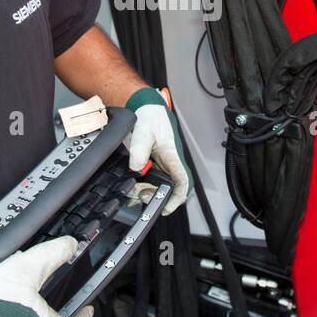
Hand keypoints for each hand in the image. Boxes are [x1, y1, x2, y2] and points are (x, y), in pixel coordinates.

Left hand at [123, 87, 191, 214]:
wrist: (147, 108)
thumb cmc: (152, 117)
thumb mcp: (144, 132)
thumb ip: (140, 150)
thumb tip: (136, 167)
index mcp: (173, 157)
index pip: (182, 182)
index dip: (176, 198)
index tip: (166, 208)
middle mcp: (170, 162)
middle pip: (170, 188)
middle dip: (157, 197)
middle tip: (143, 198)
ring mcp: (163, 163)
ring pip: (160, 184)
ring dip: (149, 190)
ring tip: (136, 191)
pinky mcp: (155, 162)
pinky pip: (152, 178)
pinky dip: (144, 183)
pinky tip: (134, 182)